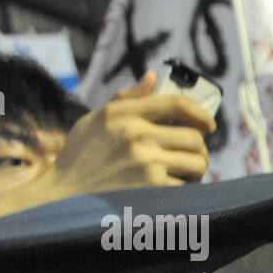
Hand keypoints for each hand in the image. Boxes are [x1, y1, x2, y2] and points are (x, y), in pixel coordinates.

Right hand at [43, 69, 216, 190]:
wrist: (64, 195)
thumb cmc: (80, 156)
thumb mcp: (95, 120)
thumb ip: (127, 98)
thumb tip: (154, 77)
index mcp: (122, 113)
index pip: (176, 104)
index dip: (200, 113)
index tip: (209, 125)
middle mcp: (136, 134)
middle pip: (194, 137)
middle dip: (198, 148)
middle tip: (190, 156)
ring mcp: (146, 163)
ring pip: (197, 162)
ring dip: (196, 170)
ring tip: (184, 173)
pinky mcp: (152, 189)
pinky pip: (188, 185)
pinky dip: (186, 189)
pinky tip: (174, 189)